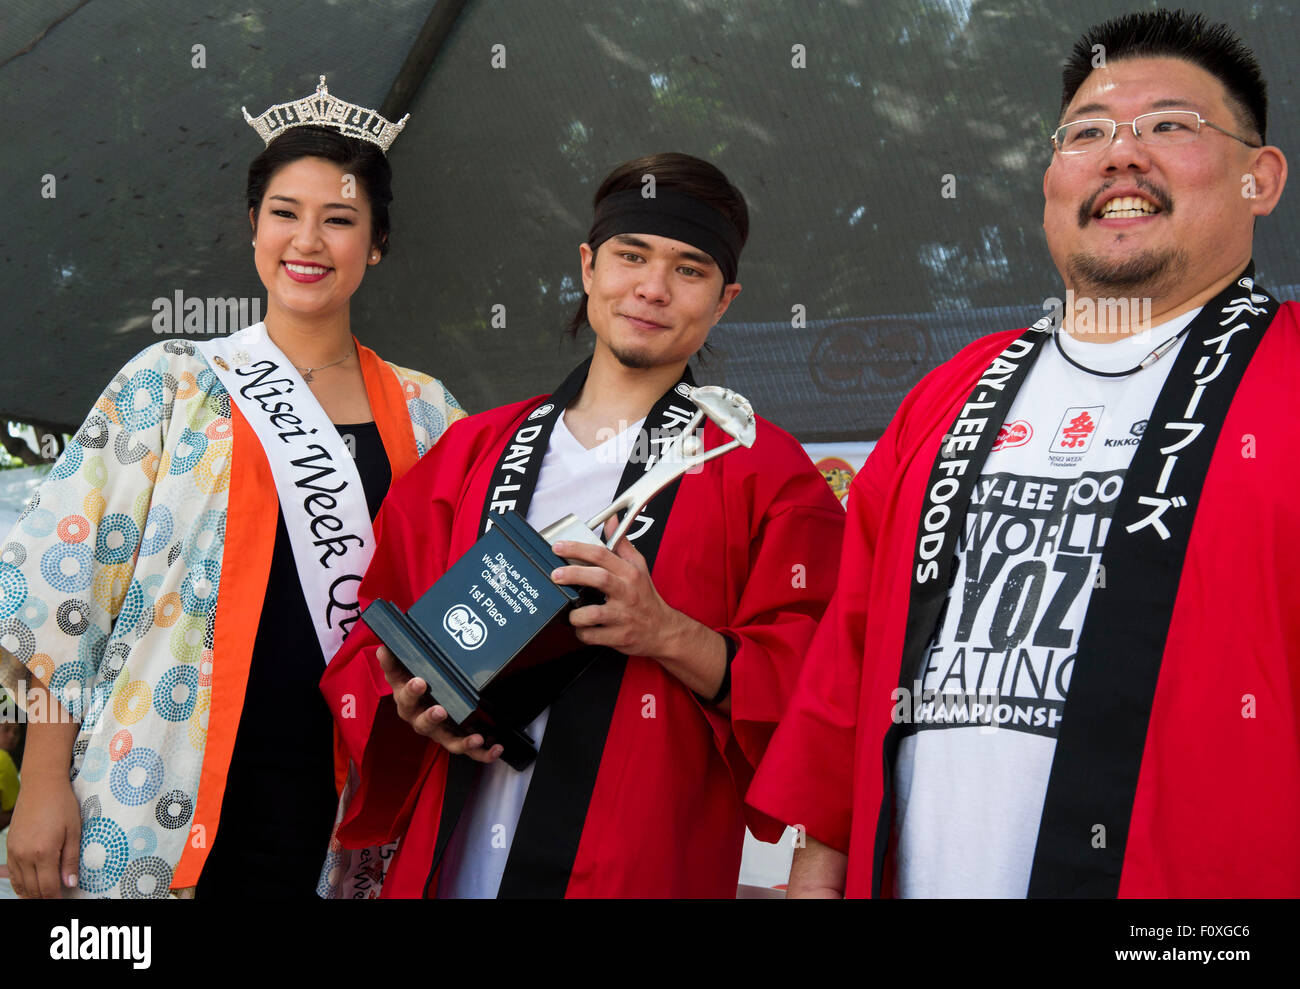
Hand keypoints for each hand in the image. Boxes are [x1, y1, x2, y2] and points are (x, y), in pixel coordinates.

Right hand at [8, 772, 81, 898]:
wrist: (41, 786)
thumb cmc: (62, 806)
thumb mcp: (74, 831)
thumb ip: (71, 860)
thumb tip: (70, 884)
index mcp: (44, 853)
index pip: (48, 887)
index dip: (55, 898)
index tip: (63, 901)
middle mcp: (25, 856)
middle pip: (33, 889)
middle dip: (44, 898)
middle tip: (55, 900)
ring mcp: (14, 852)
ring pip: (20, 884)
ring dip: (31, 894)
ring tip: (43, 898)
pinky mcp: (10, 847)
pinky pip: (13, 873)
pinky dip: (20, 884)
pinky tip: (29, 887)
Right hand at [374, 644, 501, 763]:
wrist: (422, 699)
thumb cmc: (413, 685)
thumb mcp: (402, 671)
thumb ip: (395, 661)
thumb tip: (384, 648)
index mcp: (407, 702)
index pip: (405, 697)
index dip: (411, 691)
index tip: (419, 681)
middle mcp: (421, 720)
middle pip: (424, 723)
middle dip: (432, 717)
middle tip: (440, 710)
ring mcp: (440, 732)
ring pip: (449, 741)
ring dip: (463, 742)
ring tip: (476, 739)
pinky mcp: (456, 739)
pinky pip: (469, 749)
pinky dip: (483, 752)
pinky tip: (496, 748)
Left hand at [550, 518, 676, 657]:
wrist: (662, 630)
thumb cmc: (645, 597)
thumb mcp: (638, 566)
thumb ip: (621, 544)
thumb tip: (610, 521)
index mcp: (630, 573)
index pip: (602, 554)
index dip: (577, 549)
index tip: (559, 548)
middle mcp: (627, 593)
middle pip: (599, 579)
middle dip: (573, 575)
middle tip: (556, 575)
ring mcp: (623, 616)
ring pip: (593, 613)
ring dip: (576, 614)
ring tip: (571, 611)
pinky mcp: (619, 636)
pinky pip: (592, 636)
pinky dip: (582, 633)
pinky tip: (581, 628)